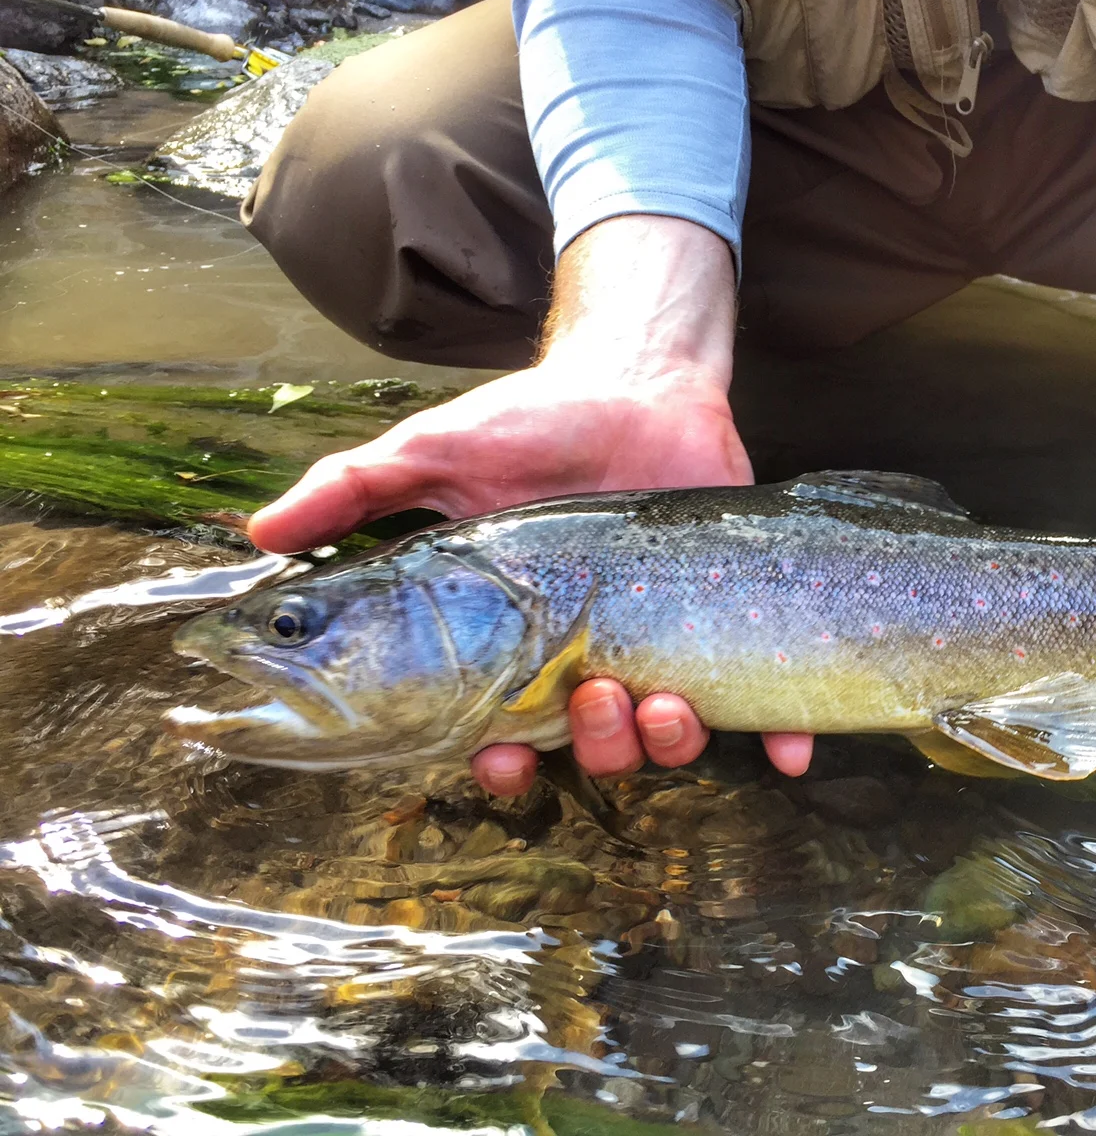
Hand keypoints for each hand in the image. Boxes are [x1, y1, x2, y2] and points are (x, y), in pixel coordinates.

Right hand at [248, 216, 812, 793]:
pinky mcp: (729, 621)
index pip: (504, 734)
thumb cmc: (534, 422)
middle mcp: (592, 656)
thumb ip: (352, 493)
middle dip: (597, 749)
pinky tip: (791, 750)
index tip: (503, 757)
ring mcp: (665, 644)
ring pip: (667, 739)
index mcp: (521, 643)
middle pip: (594, 751)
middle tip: (597, 696)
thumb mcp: (435, 453)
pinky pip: (762, 702)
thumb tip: (254, 536)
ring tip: (666, 700)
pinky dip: (781, 735)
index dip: (501, 764)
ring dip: (667, 742)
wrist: (639, 380)